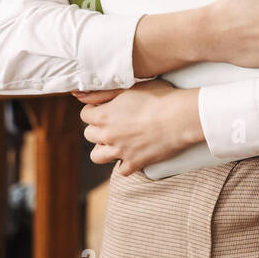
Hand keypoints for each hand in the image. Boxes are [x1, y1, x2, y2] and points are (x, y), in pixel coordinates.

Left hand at [77, 80, 202, 175]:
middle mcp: (108, 135)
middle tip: (114, 122)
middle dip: (98, 128)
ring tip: (116, 141)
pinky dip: (125, 163)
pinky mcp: (135, 163)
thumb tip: (78, 94)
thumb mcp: (129, 87)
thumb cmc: (158, 97)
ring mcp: (120, 151)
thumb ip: (102, 92)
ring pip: (97, 156)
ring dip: (104, 149)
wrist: (180, 117)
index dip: (95, 109)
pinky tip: (132, 153)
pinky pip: (121, 170)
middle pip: (89, 135)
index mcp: (104, 115)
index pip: (85, 114)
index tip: (107, 107)